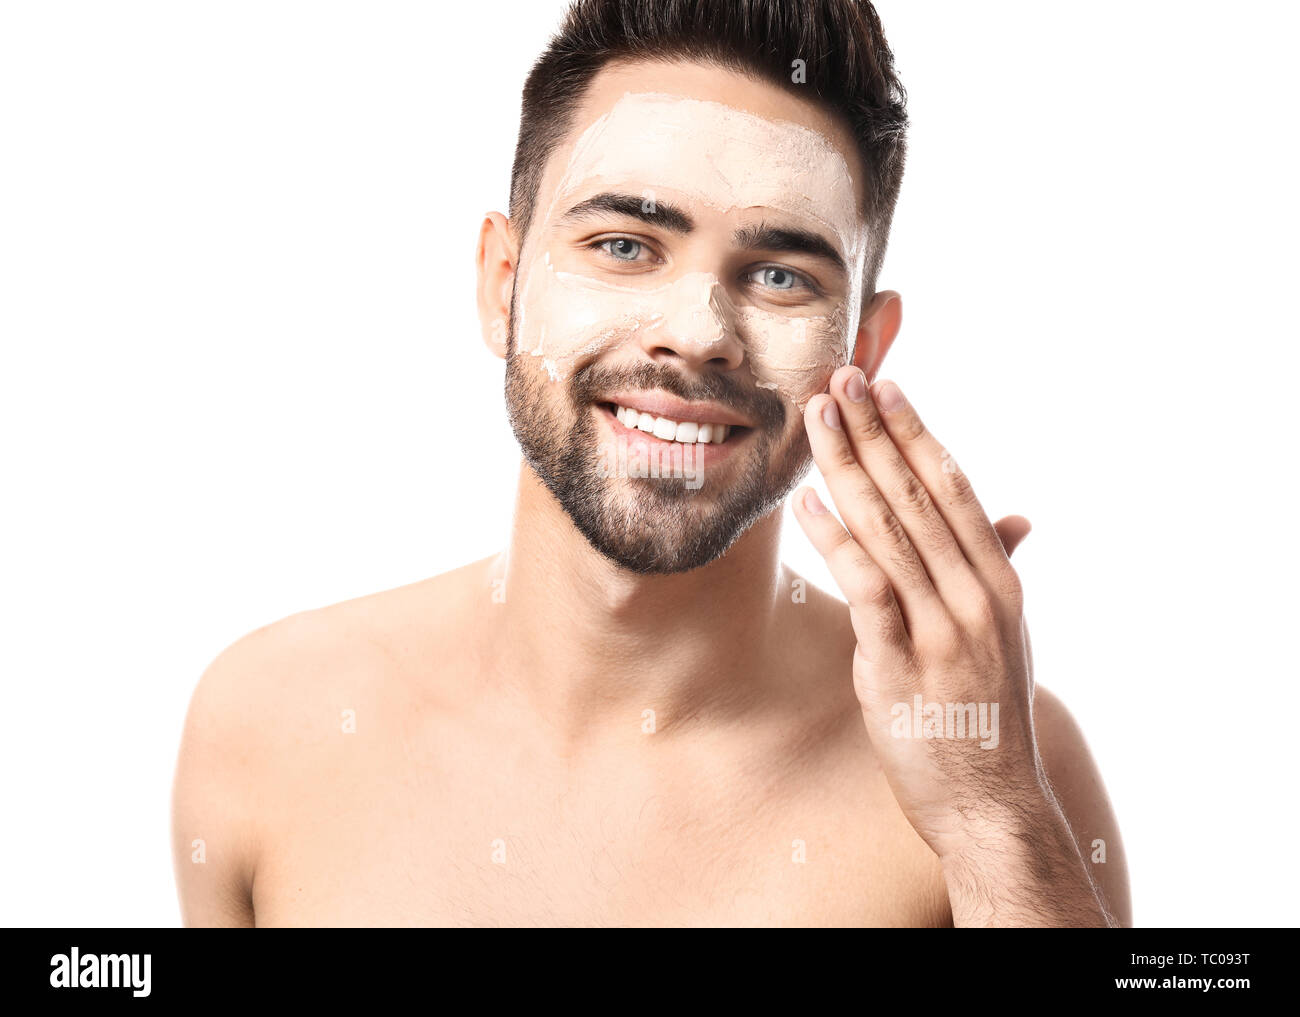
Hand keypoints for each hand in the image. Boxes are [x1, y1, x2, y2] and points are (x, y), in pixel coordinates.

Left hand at [793, 366, 1048, 862]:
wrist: (992, 806)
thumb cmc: (988, 718)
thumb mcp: (1006, 639)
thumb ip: (998, 572)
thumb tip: (1015, 521)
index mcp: (998, 583)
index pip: (955, 488)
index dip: (917, 433)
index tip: (888, 385)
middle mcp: (977, 597)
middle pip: (919, 495)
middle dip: (876, 432)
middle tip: (840, 377)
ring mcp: (943, 630)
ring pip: (891, 530)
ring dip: (849, 468)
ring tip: (817, 418)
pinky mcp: (902, 666)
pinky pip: (867, 589)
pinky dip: (837, 541)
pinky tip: (808, 503)